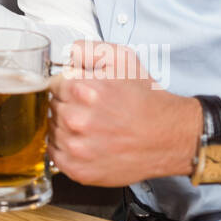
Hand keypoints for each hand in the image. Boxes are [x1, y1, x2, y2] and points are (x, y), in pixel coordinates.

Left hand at [47, 41, 202, 186]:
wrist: (168, 136)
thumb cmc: (147, 99)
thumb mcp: (122, 58)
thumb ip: (87, 50)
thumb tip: (67, 55)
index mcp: (80, 89)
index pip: (52, 83)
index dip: (68, 85)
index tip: (81, 92)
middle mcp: (75, 119)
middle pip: (52, 106)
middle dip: (69, 105)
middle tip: (92, 110)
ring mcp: (75, 147)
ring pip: (52, 129)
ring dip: (66, 127)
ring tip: (93, 127)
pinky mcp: (78, 170)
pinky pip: (55, 154)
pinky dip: (66, 149)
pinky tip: (86, 143)